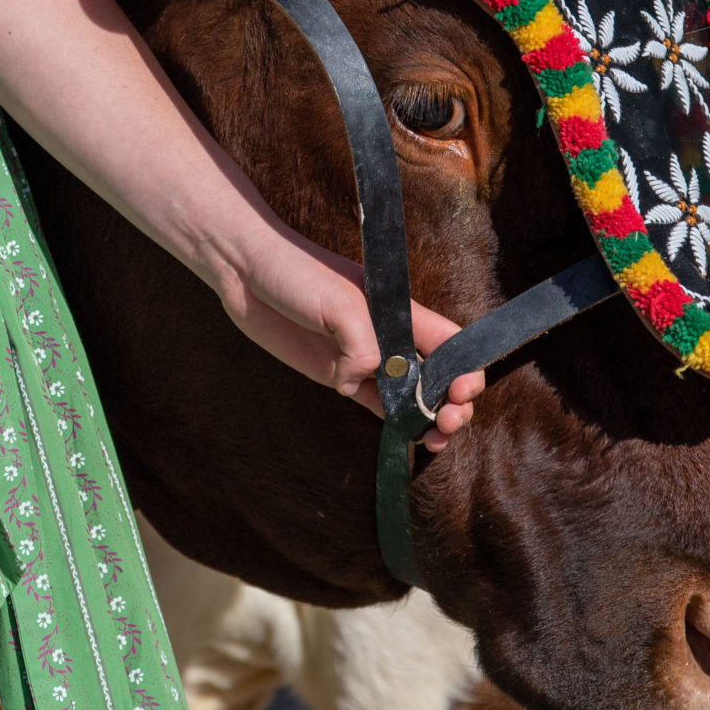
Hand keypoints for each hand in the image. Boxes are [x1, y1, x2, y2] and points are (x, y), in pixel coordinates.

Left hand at [211, 222, 482, 450]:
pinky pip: (375, 403)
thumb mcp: (338, 303)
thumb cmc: (295, 272)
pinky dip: (392, 421)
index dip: (466, 369)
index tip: (459, 393)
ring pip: (410, 395)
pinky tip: (403, 434)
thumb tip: (361, 382)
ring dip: (427, 419)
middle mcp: (388, 336)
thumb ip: (362, 346)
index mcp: (399, 311)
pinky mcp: (337, 374)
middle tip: (446, 422)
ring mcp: (363, 358)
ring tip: (433, 440)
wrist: (244, 269)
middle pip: (438, 374)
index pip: (451, 342)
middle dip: (452, 402)